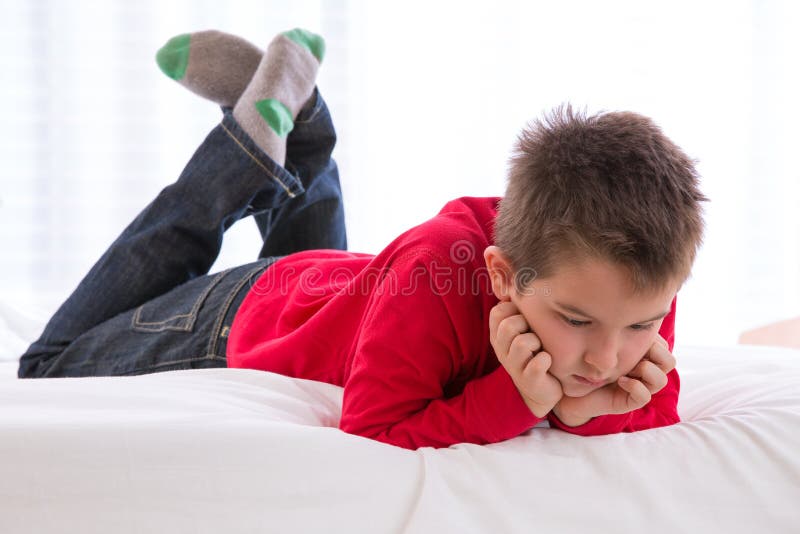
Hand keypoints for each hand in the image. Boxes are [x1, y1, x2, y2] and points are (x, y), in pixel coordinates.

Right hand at [489, 300, 563, 417]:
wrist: (541, 390)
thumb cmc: (534, 352)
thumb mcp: (523, 330)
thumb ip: (519, 309)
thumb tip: (520, 279)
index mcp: (498, 335)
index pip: (498, 311)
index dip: (515, 310)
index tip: (526, 318)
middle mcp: (502, 350)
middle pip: (509, 325)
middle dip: (526, 325)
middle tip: (535, 334)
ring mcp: (514, 366)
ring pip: (522, 343)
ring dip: (536, 343)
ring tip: (541, 349)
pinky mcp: (530, 380)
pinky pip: (538, 363)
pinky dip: (546, 360)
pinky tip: (548, 362)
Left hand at [553, 334, 676, 425]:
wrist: (570, 390)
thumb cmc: (584, 362)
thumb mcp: (599, 341)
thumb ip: (614, 329)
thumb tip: (624, 306)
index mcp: (640, 354)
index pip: (662, 345)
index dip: (653, 338)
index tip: (633, 332)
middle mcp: (643, 371)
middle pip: (668, 361)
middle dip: (656, 353)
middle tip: (634, 349)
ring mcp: (639, 387)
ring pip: (661, 380)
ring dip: (647, 370)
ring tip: (628, 368)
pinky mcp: (629, 402)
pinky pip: (645, 396)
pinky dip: (636, 387)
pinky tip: (621, 380)